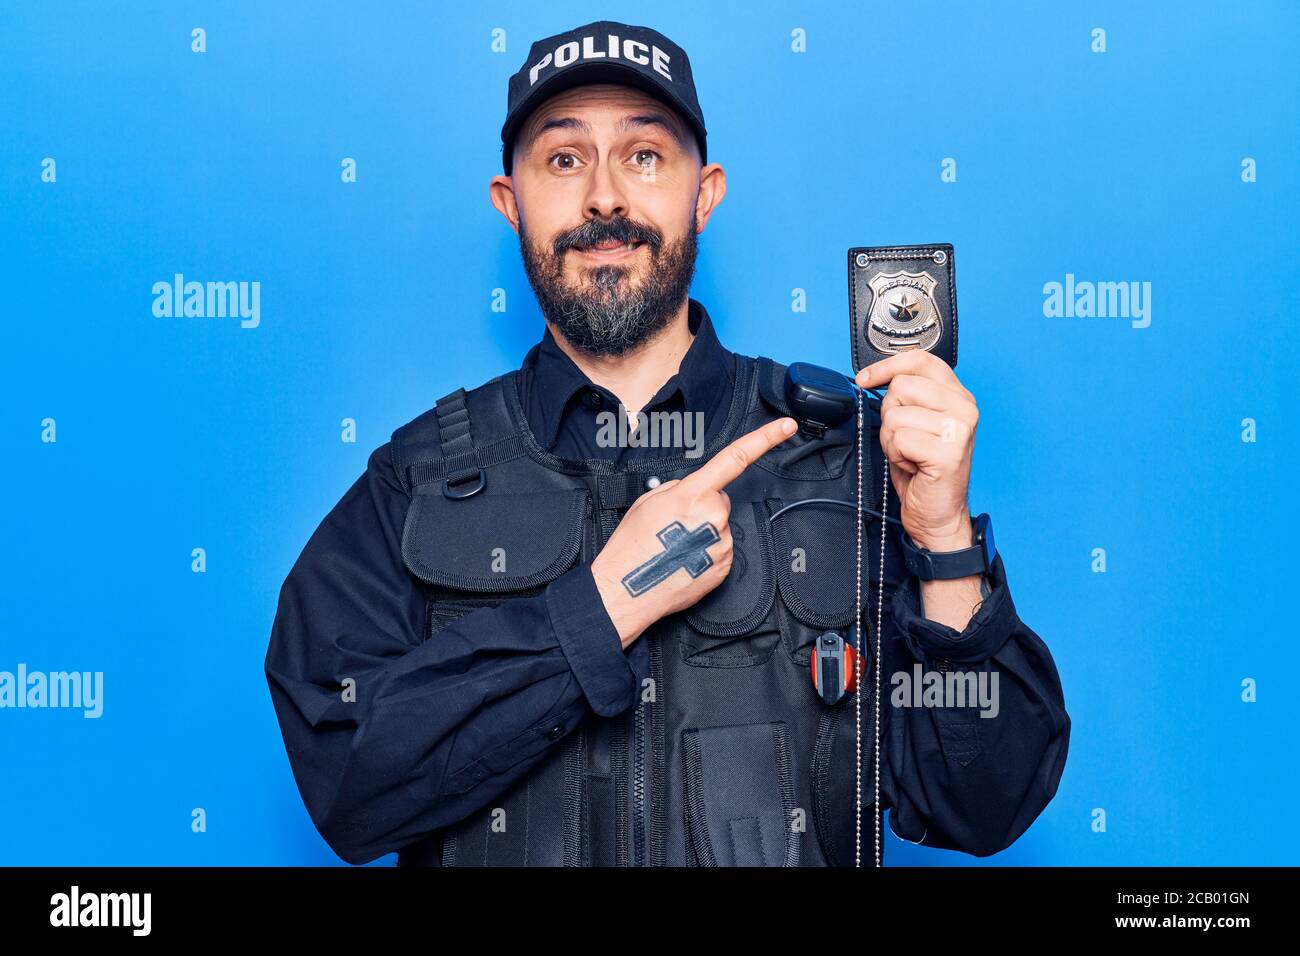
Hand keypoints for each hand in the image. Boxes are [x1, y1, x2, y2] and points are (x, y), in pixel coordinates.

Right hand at [591, 416, 798, 646]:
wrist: (626, 589)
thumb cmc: (632, 546)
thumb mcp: (647, 501)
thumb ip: (679, 487)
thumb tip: (696, 489)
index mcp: (694, 494)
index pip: (736, 458)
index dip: (765, 438)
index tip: (786, 427)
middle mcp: (714, 516)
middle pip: (720, 499)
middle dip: (702, 506)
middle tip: (674, 524)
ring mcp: (722, 543)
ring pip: (720, 525)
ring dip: (703, 531)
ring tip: (675, 546)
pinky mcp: (725, 566)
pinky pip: (720, 548)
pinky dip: (705, 551)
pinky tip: (683, 559)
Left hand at [855, 351, 977, 551]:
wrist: (938, 514)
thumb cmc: (923, 471)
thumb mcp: (915, 424)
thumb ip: (906, 397)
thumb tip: (874, 377)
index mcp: (958, 396)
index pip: (920, 361)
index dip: (887, 366)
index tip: (866, 379)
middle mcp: (964, 408)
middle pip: (901, 387)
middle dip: (890, 415)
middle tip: (906, 439)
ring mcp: (960, 428)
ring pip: (896, 414)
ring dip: (892, 439)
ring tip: (910, 454)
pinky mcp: (949, 450)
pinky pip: (899, 439)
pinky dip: (896, 455)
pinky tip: (913, 466)